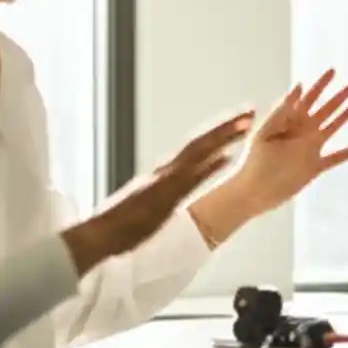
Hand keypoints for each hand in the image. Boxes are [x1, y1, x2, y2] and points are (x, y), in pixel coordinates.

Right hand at [62, 110, 254, 275]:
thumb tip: (175, 187)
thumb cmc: (120, 226)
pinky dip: (210, 165)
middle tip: (250, 110)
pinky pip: (191, 178)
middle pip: (200, 140)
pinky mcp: (164, 197)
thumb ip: (164, 192)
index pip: (194, 146)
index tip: (237, 120)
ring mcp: (165, 181)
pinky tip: (228, 155)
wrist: (97, 237)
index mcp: (163, 172)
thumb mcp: (150, 204)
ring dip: (224, 135)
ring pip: (199, 151)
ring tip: (247, 121)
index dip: (217, 132)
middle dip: (226, 124)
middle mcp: (165, 170)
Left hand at [187, 69, 347, 244]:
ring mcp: (309, 150)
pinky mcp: (313, 168)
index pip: (309, 97)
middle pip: (325, 110)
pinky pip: (333, 159)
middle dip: (338, 97)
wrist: (253, 191)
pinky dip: (344, 155)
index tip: (332, 70)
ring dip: (343, 118)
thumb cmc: (253, 161)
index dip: (321, 84)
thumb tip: (298, 87)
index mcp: (289, 121)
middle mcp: (302, 133)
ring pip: (331, 129)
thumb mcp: (265, 132)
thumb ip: (281, 111)